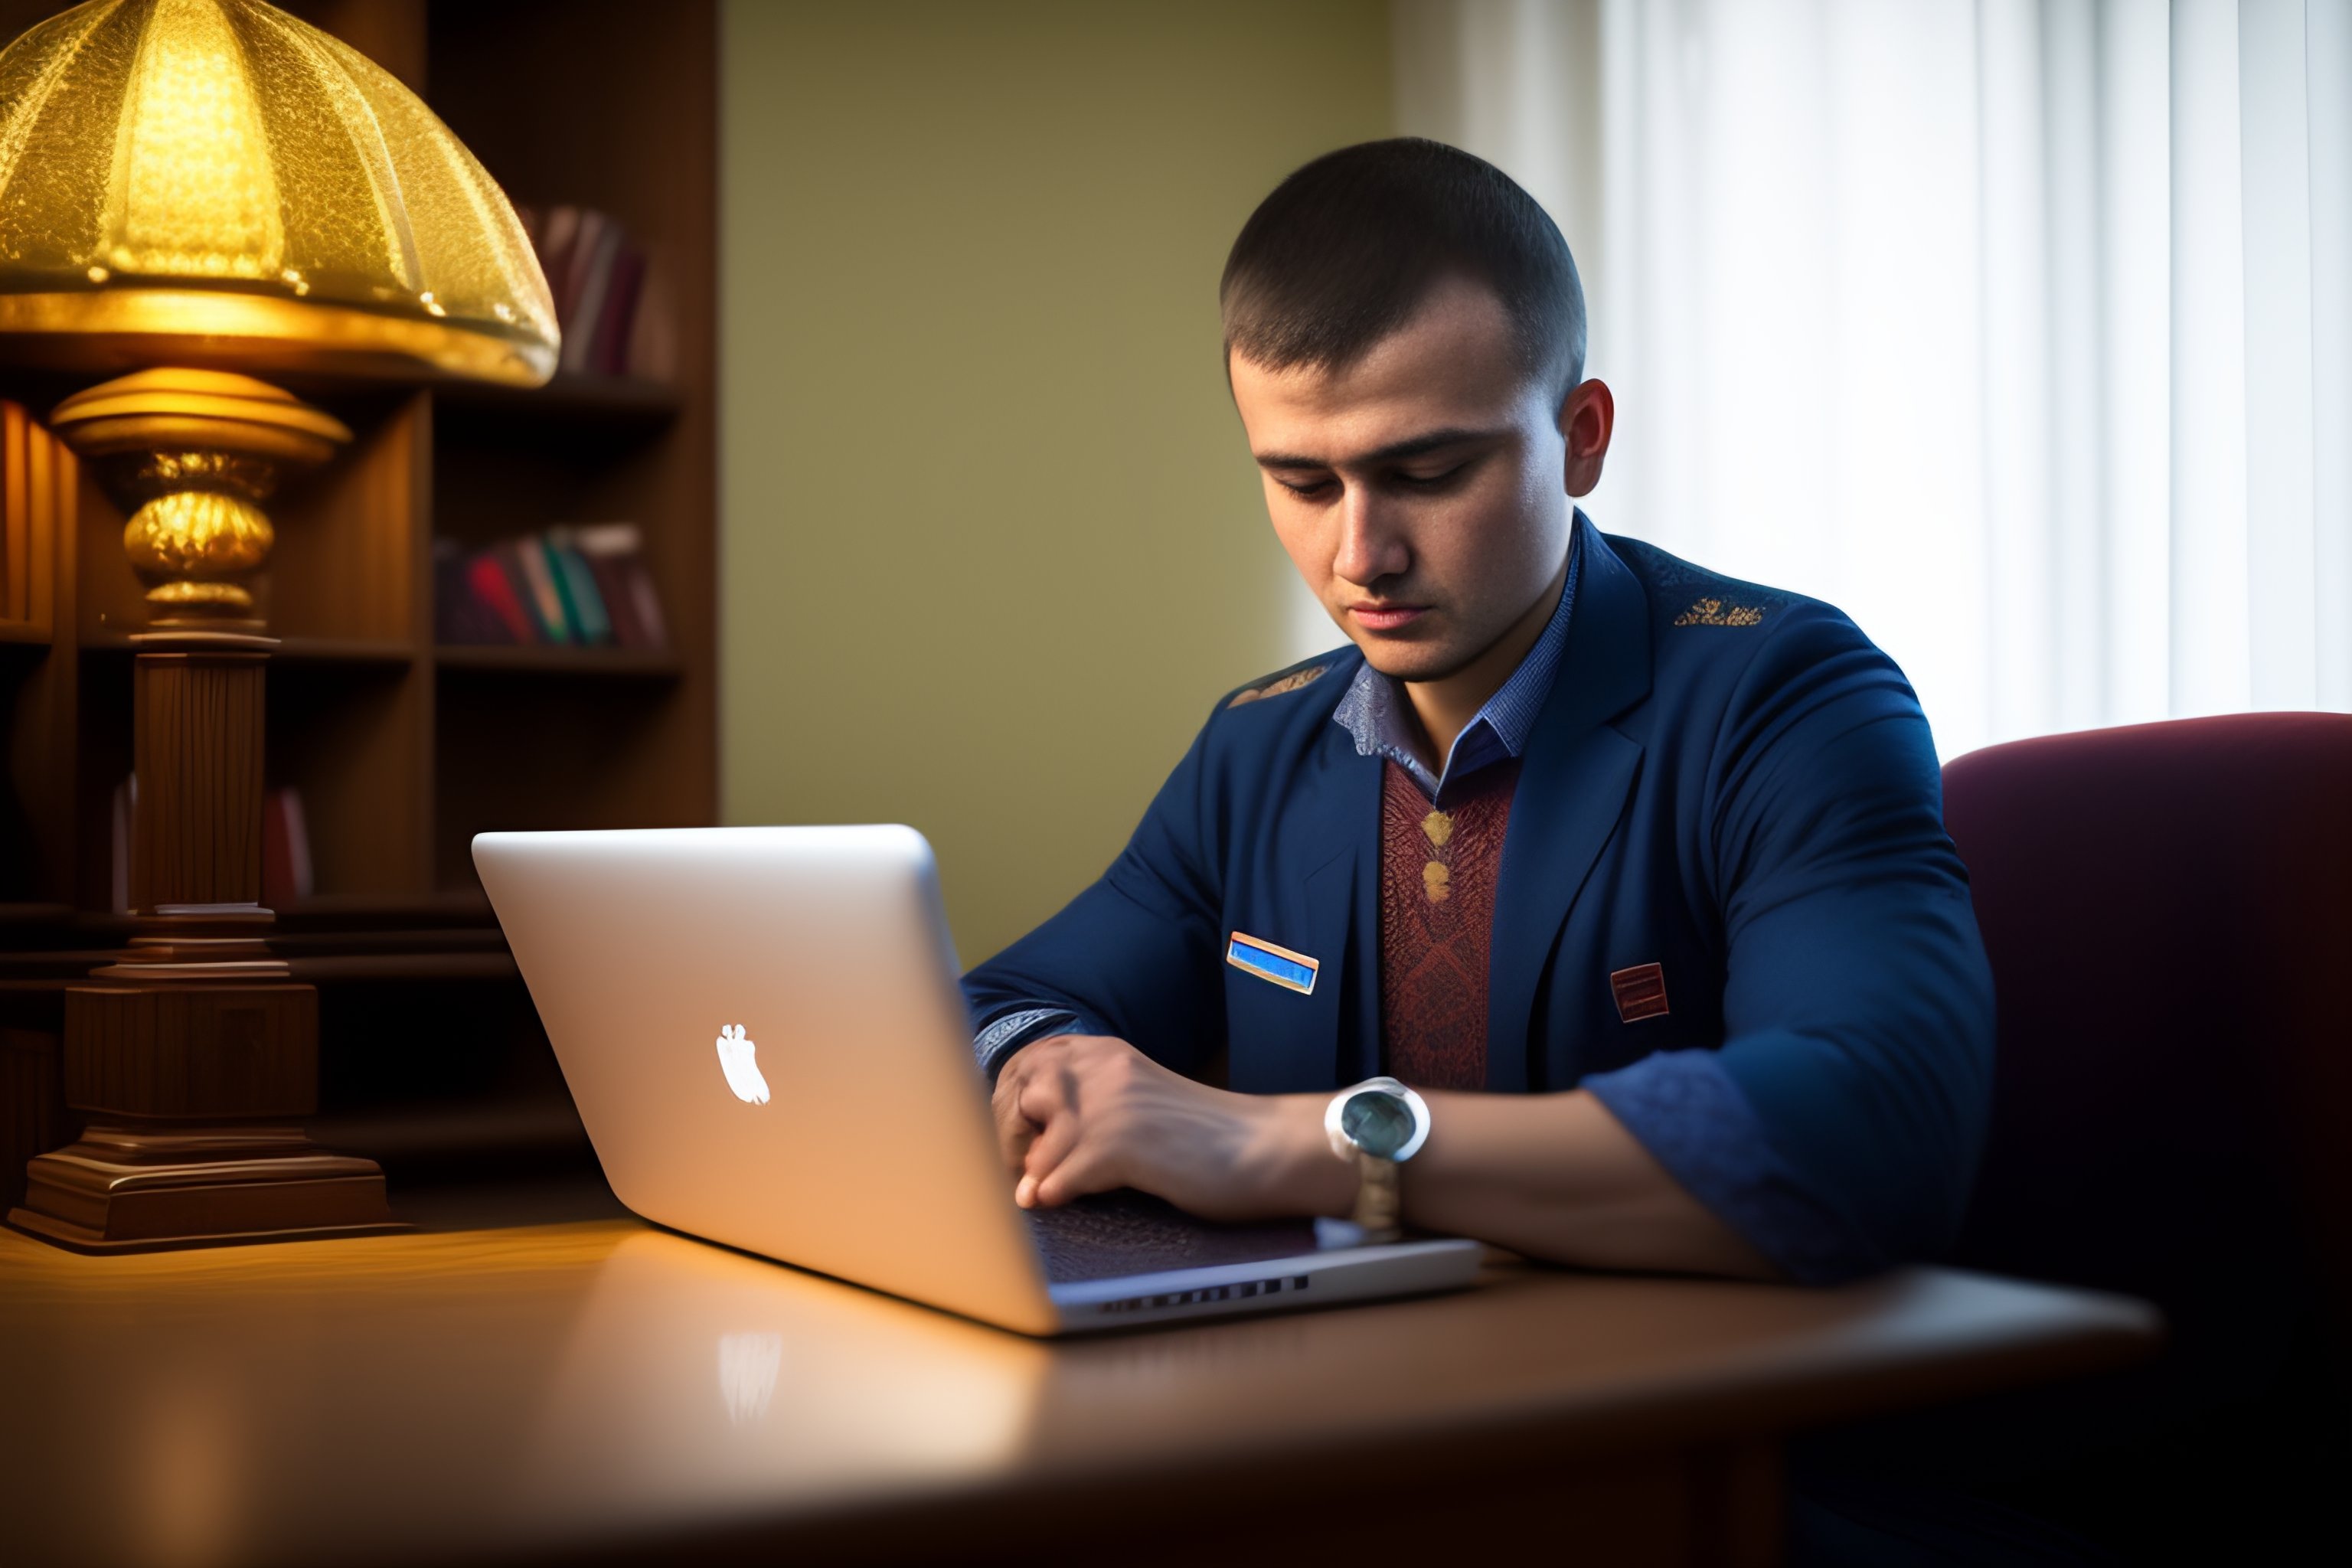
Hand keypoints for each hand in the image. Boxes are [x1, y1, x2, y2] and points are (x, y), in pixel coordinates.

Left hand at [991, 1034, 1351, 1220]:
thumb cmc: (1206, 1134)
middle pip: (1018, 1094)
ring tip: (1036, 1191)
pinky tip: (1055, 1203)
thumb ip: (1092, 1104)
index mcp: (1106, 1053)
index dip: (1009, 1098)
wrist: (1265, 1147)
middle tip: (1019, 1169)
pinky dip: (1051, 1194)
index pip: (1028, 1061)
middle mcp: (1102, 1069)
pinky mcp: (1120, 1147)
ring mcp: (1110, 1106)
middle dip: (1009, 1135)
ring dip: (1030, 1169)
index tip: (1015, 1135)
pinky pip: (1059, 1176)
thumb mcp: (1140, 1098)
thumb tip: (1034, 1146)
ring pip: (1034, 1139)